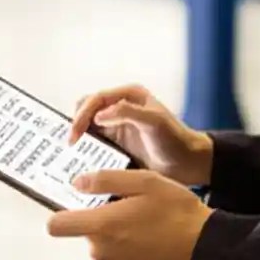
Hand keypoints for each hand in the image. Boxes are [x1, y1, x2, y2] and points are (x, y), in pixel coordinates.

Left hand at [47, 170, 212, 259]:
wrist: (206, 247)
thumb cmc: (177, 212)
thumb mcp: (144, 181)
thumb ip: (105, 180)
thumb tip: (77, 182)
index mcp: (102, 225)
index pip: (57, 226)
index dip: (62, 217)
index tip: (77, 210)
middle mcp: (102, 253)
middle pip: (87, 236)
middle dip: (103, 224)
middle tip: (131, 213)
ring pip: (104, 251)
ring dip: (117, 242)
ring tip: (145, 230)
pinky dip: (129, 258)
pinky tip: (150, 247)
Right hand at [70, 84, 212, 185]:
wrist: (188, 164)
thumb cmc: (176, 140)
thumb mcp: (154, 122)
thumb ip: (128, 113)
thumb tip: (99, 115)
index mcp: (129, 96)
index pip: (97, 99)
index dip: (83, 114)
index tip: (76, 133)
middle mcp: (121, 108)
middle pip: (88, 109)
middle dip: (76, 123)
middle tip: (71, 143)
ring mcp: (118, 126)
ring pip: (88, 126)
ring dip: (79, 135)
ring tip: (71, 151)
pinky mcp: (117, 144)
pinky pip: (95, 143)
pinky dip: (85, 148)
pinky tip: (80, 158)